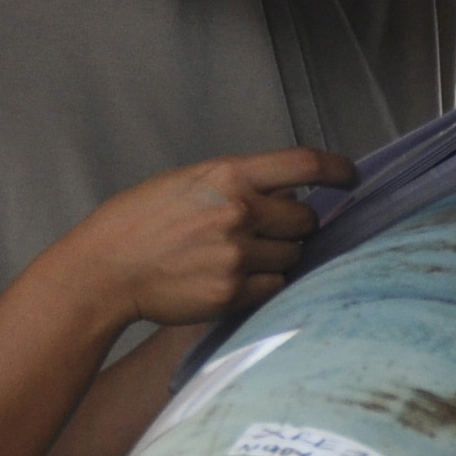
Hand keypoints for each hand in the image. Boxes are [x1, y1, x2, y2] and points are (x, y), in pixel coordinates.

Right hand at [61, 146, 353, 329]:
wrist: (104, 269)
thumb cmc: (141, 222)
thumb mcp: (189, 183)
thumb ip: (240, 184)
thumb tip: (290, 193)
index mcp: (227, 174)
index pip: (304, 164)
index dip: (337, 169)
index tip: (351, 176)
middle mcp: (238, 211)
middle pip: (306, 219)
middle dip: (294, 226)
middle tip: (264, 233)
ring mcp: (237, 254)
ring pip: (293, 256)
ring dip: (278, 257)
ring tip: (237, 257)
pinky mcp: (231, 291)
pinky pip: (275, 287)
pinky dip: (264, 285)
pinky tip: (233, 278)